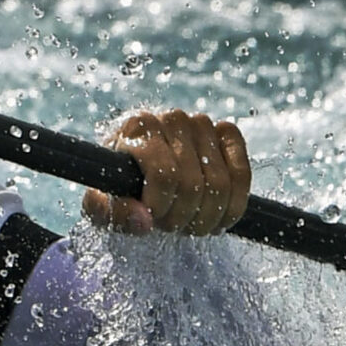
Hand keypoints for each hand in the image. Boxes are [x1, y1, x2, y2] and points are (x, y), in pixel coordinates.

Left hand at [84, 107, 251, 237]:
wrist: (139, 170)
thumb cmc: (118, 188)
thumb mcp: (102, 205)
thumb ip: (115, 215)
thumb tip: (145, 221)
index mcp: (138, 127)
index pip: (165, 176)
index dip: (162, 208)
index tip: (154, 221)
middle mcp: (172, 118)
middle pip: (193, 184)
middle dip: (183, 218)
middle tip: (172, 227)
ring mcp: (202, 123)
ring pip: (220, 184)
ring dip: (208, 218)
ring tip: (190, 224)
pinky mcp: (226, 133)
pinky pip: (242, 173)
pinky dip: (235, 204)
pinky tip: (219, 217)